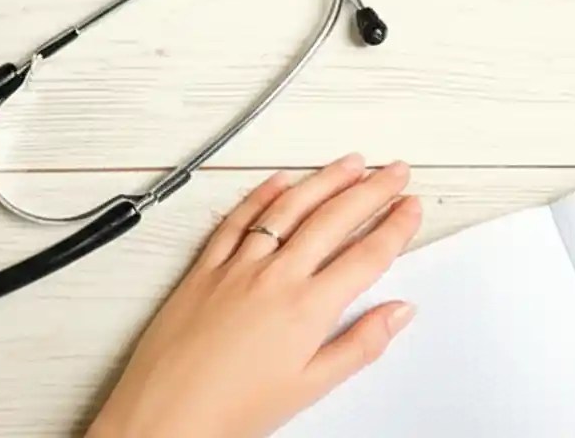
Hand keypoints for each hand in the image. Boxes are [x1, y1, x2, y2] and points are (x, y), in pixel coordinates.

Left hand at [88, 154, 420, 437]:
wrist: (164, 416)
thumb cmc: (231, 410)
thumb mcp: (310, 387)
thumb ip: (360, 344)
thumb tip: (397, 313)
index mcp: (307, 309)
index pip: (366, 256)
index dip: (394, 226)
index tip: (410, 208)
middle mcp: (275, 277)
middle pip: (334, 219)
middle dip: (371, 190)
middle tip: (394, 172)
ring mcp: (238, 267)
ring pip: (289, 208)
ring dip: (325, 180)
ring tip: (350, 163)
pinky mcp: (204, 268)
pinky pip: (237, 220)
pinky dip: (261, 194)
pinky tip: (280, 180)